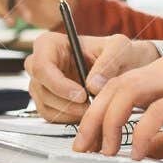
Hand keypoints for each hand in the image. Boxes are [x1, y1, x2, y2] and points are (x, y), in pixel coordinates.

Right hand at [25, 31, 159, 123]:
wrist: (122, 67)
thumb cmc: (116, 52)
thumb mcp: (119, 48)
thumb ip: (108, 62)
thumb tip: (92, 85)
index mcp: (50, 44)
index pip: (41, 65)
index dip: (58, 84)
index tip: (82, 95)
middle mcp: (41, 63)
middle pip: (40, 87)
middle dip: (66, 102)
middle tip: (90, 106)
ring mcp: (42, 84)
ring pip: (44, 104)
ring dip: (70, 112)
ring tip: (93, 108)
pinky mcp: (47, 101)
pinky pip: (50, 115)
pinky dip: (69, 118)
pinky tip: (86, 112)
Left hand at [73, 57, 162, 157]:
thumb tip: (142, 150)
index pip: (119, 84)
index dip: (96, 111)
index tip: (87, 138)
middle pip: (115, 85)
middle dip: (92, 118)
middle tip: (84, 146)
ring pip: (128, 92)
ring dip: (109, 124)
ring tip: (106, 151)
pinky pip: (157, 111)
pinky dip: (140, 133)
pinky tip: (138, 153)